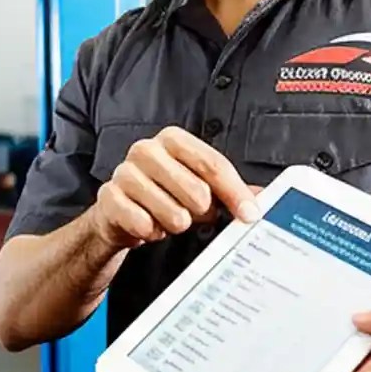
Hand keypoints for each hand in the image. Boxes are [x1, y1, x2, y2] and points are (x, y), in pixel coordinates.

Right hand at [90, 127, 258, 249]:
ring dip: (176, 224)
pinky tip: (148, 224)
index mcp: (173, 139)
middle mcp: (146, 149)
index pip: (213, 164)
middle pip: (197, 192)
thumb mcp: (198, 187)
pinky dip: (153, 233)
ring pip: (173, 213)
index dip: (235, 192)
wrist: (119, 214)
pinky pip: (145, 225)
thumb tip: (261, 199)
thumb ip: (230, 191)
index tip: (251, 214)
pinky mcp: (109, 198)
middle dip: (201, 213)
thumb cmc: (164, 195)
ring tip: (167, 218)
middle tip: (193, 213)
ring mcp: (124, 172)